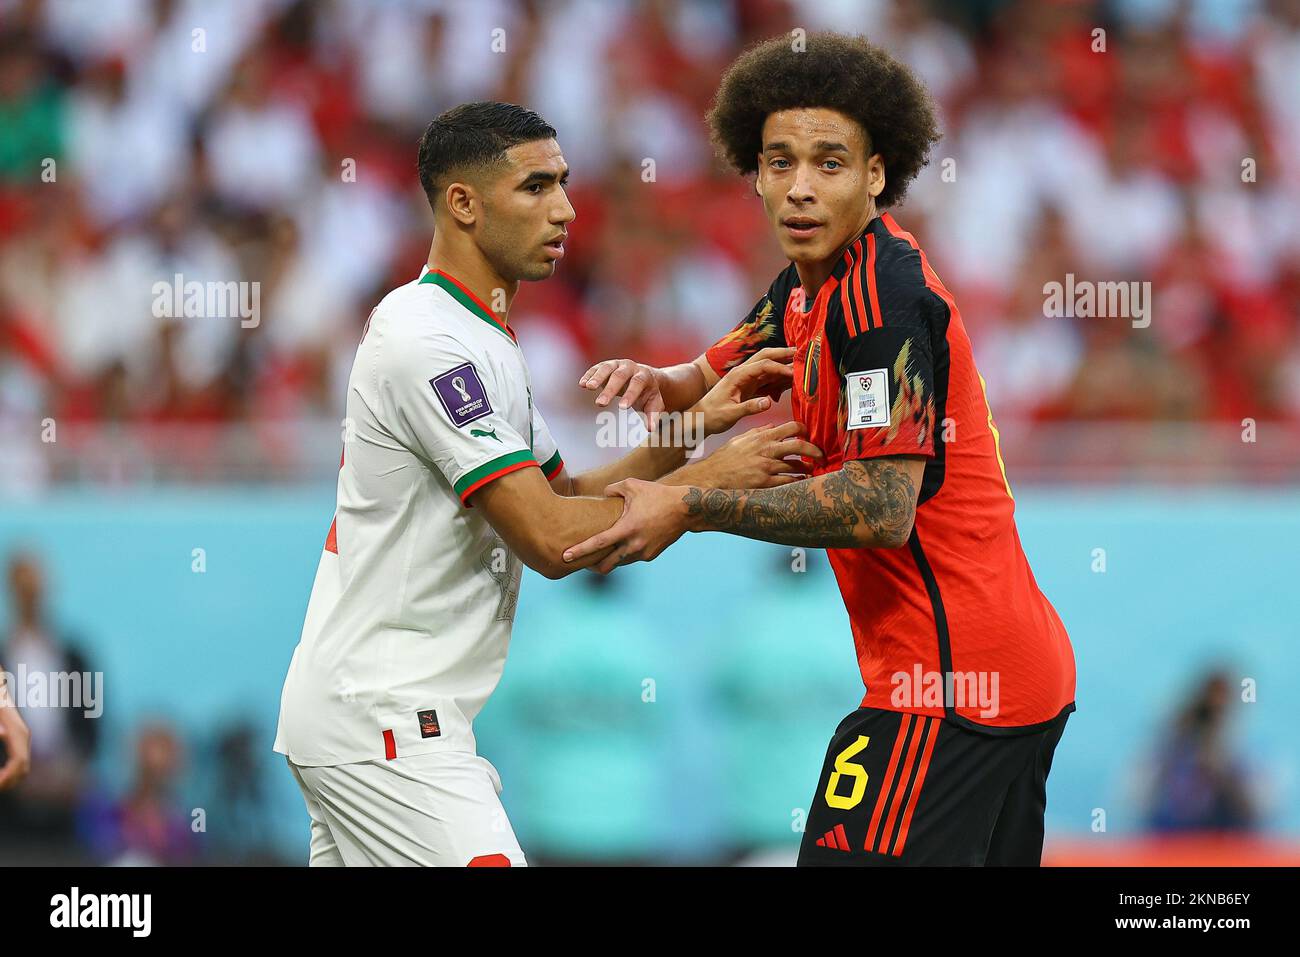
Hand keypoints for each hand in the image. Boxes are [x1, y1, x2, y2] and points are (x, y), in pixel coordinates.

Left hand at [0, 698, 30, 790]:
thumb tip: (3, 734)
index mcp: (17, 732)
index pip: (19, 763)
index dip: (6, 779)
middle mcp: (23, 735)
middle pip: (23, 768)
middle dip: (7, 783)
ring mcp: (22, 736)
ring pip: (23, 767)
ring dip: (9, 780)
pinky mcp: (18, 737)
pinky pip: (19, 760)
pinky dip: (10, 772)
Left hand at [562, 478, 687, 573]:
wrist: (685, 510)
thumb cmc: (658, 495)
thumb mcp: (632, 485)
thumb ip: (612, 490)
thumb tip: (601, 495)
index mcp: (626, 529)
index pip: (597, 544)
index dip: (579, 551)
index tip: (565, 556)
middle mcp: (634, 545)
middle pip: (605, 565)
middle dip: (592, 566)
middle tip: (582, 561)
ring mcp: (643, 553)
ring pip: (619, 563)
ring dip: (608, 560)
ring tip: (600, 554)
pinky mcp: (651, 555)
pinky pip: (631, 559)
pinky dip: (623, 555)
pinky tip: (621, 547)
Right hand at [579, 359, 664, 427]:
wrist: (645, 377)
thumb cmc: (648, 394)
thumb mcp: (654, 404)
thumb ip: (652, 415)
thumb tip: (650, 429)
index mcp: (644, 376)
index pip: (637, 383)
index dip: (630, 395)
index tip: (622, 408)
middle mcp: (630, 367)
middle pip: (620, 376)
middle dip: (610, 389)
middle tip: (600, 404)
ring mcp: (617, 364)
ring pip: (606, 368)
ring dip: (596, 377)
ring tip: (587, 387)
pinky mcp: (606, 365)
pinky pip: (596, 368)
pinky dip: (589, 375)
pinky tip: (582, 384)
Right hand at [688, 420, 821, 488]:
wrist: (711, 478)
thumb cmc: (724, 459)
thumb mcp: (739, 440)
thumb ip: (758, 432)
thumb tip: (773, 427)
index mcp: (762, 438)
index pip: (791, 428)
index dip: (804, 431)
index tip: (809, 436)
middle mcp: (767, 451)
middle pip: (800, 446)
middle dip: (815, 451)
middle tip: (821, 456)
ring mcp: (767, 468)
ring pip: (797, 466)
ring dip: (807, 469)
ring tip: (811, 471)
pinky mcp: (765, 483)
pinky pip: (788, 482)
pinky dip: (797, 482)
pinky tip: (801, 482)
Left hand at [692, 347, 795, 437]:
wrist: (700, 419)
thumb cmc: (711, 416)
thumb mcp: (730, 414)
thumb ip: (749, 408)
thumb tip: (768, 403)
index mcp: (737, 375)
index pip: (763, 365)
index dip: (780, 368)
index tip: (795, 374)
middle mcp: (742, 373)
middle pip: (766, 356)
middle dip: (784, 354)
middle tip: (802, 354)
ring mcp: (746, 378)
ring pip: (768, 366)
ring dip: (783, 365)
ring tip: (800, 367)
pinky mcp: (749, 386)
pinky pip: (767, 379)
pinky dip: (779, 379)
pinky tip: (788, 385)